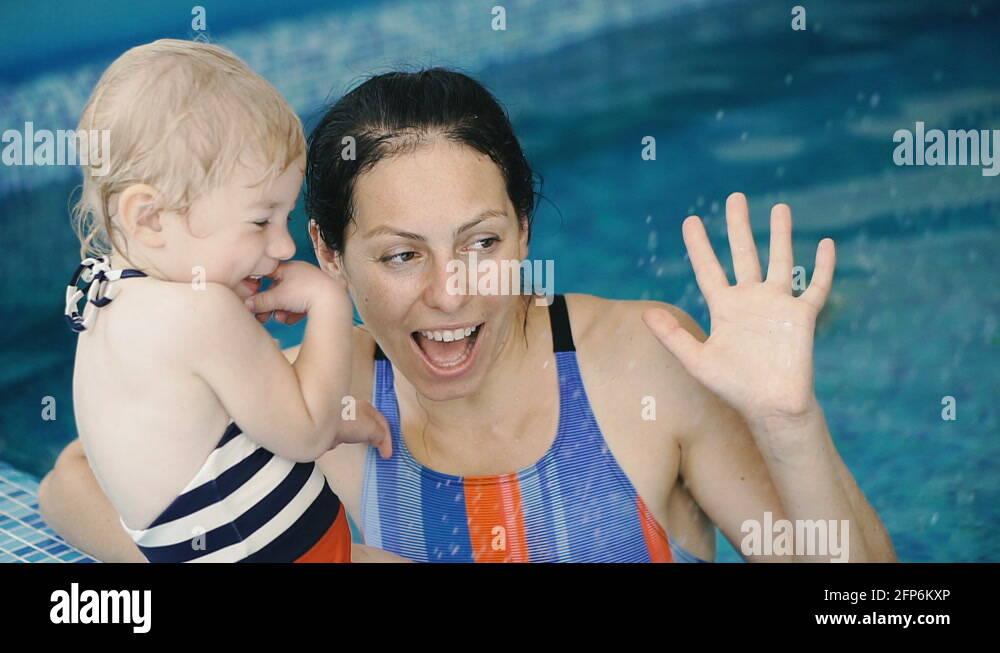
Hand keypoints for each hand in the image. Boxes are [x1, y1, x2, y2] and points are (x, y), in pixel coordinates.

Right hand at [244, 261, 346, 322]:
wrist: (333, 301)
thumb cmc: (305, 293)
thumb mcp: (277, 297)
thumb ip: (260, 301)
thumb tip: (246, 304)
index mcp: (290, 267)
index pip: (267, 274)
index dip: (258, 287)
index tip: (252, 299)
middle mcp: (301, 273)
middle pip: (279, 290)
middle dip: (271, 305)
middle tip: (263, 317)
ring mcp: (311, 285)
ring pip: (290, 299)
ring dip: (282, 310)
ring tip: (280, 319)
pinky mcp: (320, 297)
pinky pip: (302, 305)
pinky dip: (295, 312)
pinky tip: (291, 320)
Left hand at [334, 400, 392, 458]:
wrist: (325, 426)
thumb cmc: (347, 420)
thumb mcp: (373, 429)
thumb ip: (381, 435)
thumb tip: (381, 441)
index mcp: (367, 408)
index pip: (382, 423)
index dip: (387, 438)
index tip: (388, 451)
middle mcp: (357, 412)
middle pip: (372, 426)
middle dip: (378, 437)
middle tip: (383, 449)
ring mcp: (347, 421)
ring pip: (361, 431)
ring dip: (367, 439)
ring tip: (370, 447)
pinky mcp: (337, 430)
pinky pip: (350, 436)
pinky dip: (355, 441)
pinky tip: (355, 445)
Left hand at [642, 193, 834, 426]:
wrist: (770, 406)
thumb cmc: (733, 387)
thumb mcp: (697, 361)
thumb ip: (672, 336)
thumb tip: (645, 314)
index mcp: (724, 308)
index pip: (708, 269)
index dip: (699, 245)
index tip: (691, 220)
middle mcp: (750, 300)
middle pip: (743, 254)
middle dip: (738, 226)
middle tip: (735, 197)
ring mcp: (777, 305)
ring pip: (779, 261)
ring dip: (780, 234)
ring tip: (779, 207)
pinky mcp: (801, 316)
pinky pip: (816, 286)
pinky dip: (822, 266)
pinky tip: (824, 243)